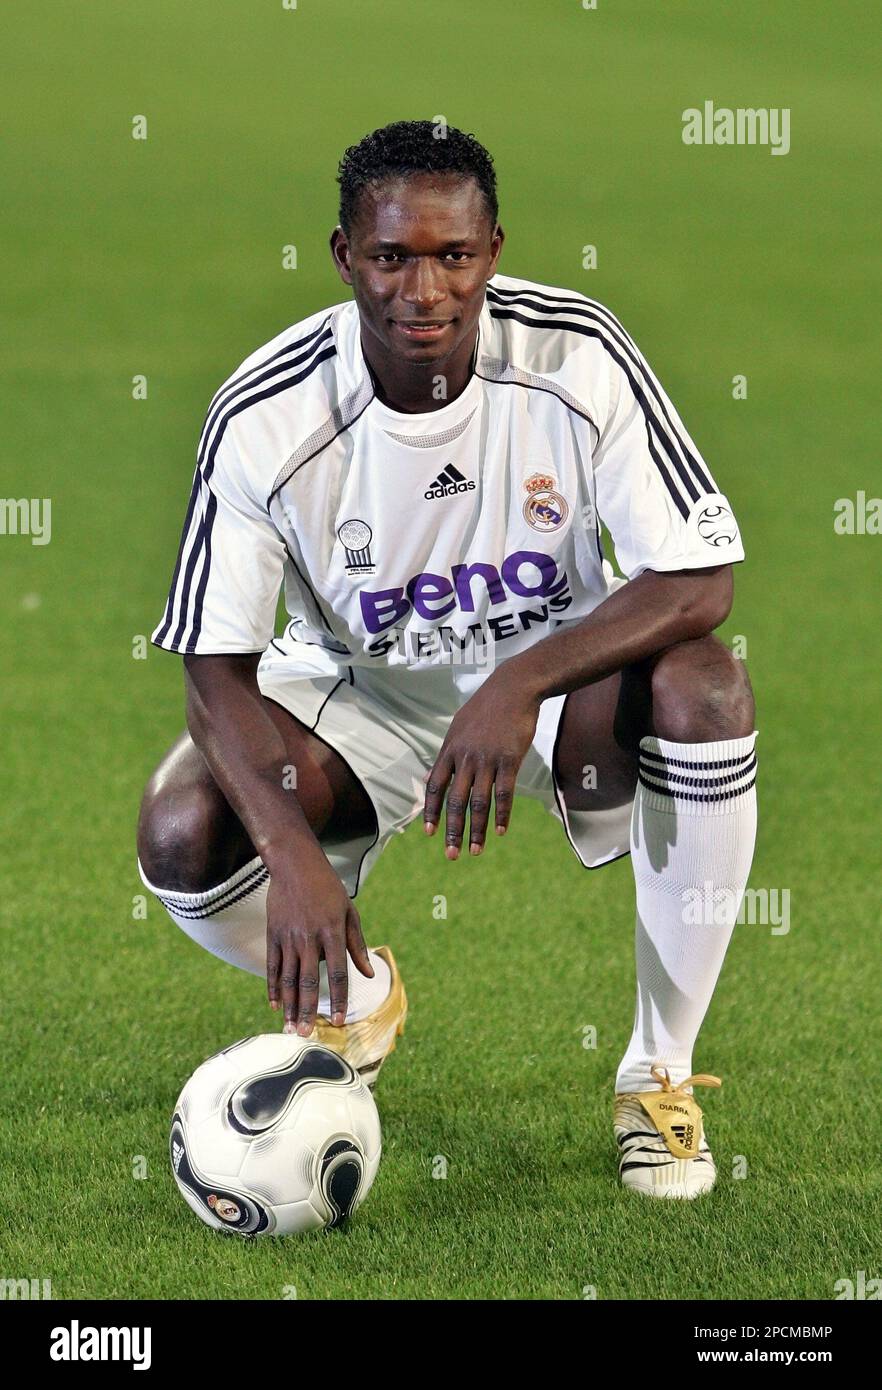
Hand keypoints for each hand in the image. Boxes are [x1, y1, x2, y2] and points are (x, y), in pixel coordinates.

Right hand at [265, 853, 372, 1035]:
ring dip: (289, 1005)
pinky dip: (272, 987)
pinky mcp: (273, 934)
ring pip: (287, 978)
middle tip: (306, 1035)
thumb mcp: (350, 912)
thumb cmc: (328, 889)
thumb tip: (369, 974)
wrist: (295, 865)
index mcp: (333, 933)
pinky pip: (272, 966)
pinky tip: (275, 1005)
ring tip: (290, 1026)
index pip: (338, 973)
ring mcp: (288, 937)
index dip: (340, 999)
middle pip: (309, 982)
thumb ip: (358, 945)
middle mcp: (310, 938)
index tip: (341, 1020)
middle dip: (308, 1011)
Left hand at [423, 675, 539, 857]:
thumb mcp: (459, 725)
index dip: (431, 811)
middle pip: (455, 802)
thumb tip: (438, 769)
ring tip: (475, 851)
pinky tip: (499, 832)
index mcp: (450, 750)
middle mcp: (465, 758)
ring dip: (476, 830)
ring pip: (479, 803)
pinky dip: (501, 815)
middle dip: (452, 831)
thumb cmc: (487, 705)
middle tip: (451, 855)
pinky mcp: (509, 761)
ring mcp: (487, 760)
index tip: (428, 832)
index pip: (436, 787)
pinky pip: (503, 794)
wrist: (513, 688)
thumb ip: (450, 750)